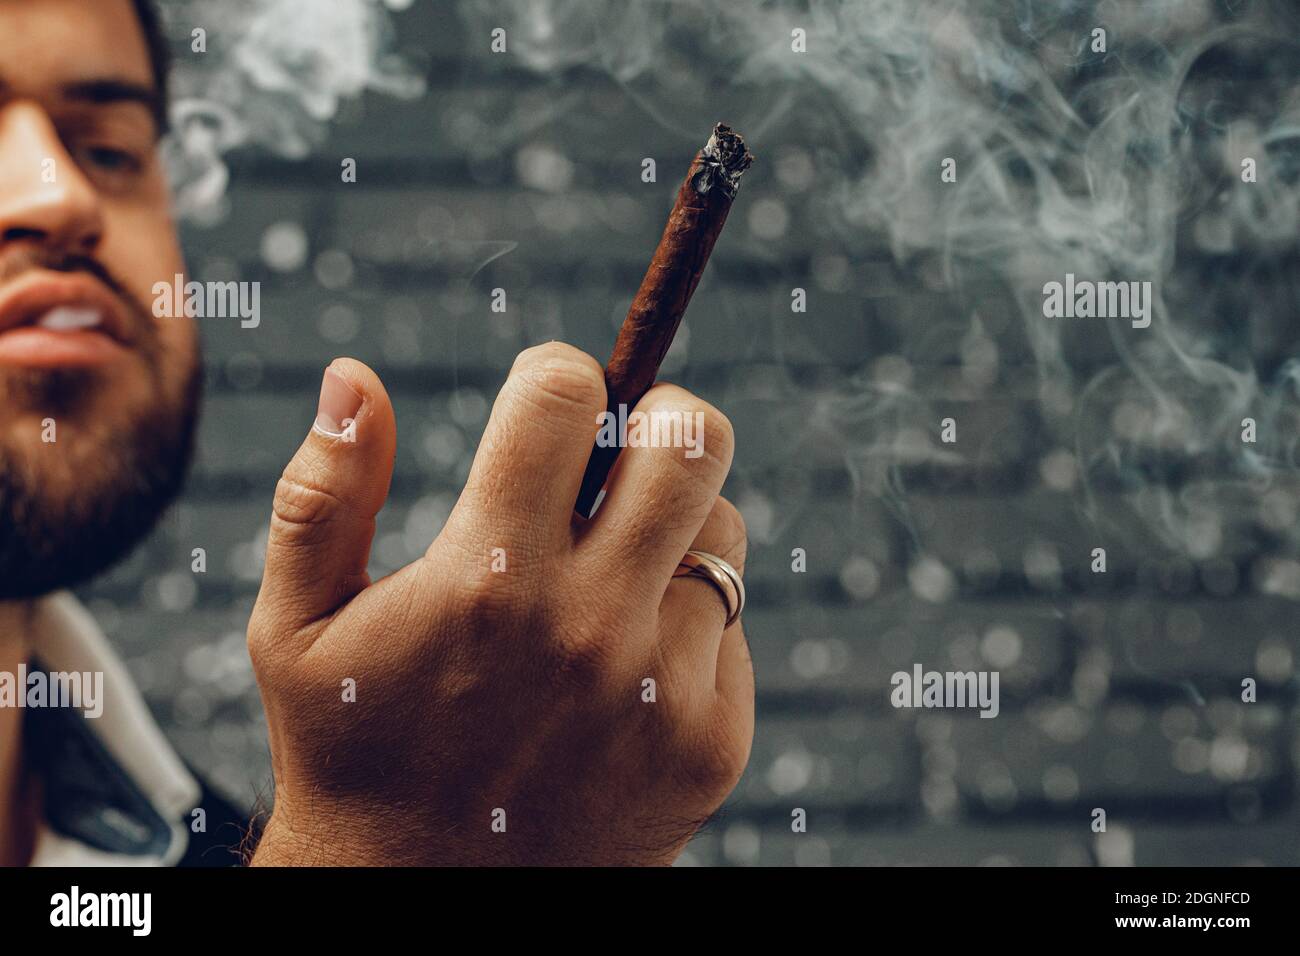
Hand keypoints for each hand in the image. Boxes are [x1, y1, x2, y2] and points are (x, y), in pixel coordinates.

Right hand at [246, 343, 751, 864]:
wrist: (423, 905)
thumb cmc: (352, 749)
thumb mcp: (295, 627)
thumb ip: (323, 492)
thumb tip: (354, 373)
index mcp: (486, 578)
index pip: (568, 397)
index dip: (556, 375)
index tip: (544, 401)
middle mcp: (587, 627)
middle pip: (693, 440)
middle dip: (662, 416)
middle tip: (626, 445)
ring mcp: (661, 688)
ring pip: (721, 529)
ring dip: (674, 524)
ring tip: (608, 571)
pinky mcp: (709, 741)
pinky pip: (731, 624)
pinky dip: (686, 616)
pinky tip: (622, 663)